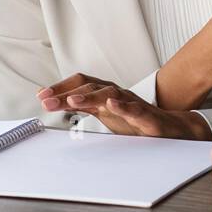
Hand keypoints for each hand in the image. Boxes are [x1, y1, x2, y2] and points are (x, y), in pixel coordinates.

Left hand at [36, 73, 211, 139]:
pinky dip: (121, 105)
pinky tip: (111, 104)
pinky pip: (133, 108)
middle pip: (89, 85)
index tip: (42, 96)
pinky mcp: (145, 116)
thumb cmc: (134, 120)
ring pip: (109, 93)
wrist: (169, 128)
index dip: (60, 87)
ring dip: (89, 96)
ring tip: (72, 100)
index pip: (80, 83)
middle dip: (66, 92)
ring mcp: (131, 103)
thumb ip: (80, 106)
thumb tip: (52, 100)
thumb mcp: (102, 112)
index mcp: (104, 93)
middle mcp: (116, 94)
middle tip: (47, 99)